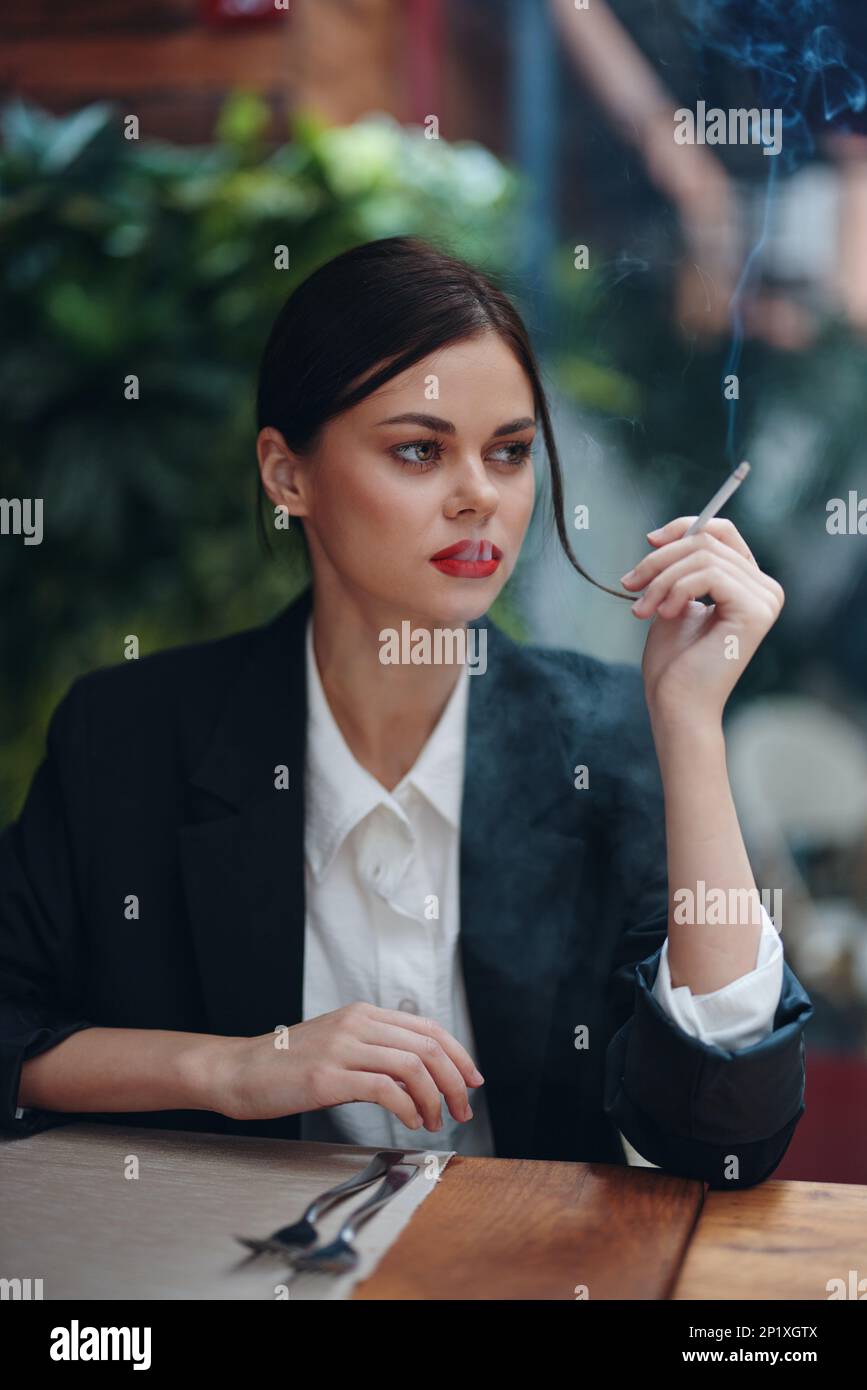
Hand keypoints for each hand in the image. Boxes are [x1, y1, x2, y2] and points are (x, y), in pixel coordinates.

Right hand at [212, 1002, 483, 1132]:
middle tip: (462, 1109)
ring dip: (435, 1098)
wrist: (237, 1070)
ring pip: (413, 1065)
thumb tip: (419, 1077)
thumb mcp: (337, 1046)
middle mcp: (357, 1023)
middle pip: (428, 1045)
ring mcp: (342, 1047)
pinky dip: (408, 1107)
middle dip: (455, 1081)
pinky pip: (385, 1088)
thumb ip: (375, 1053)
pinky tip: (411, 1121)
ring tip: (436, 1121)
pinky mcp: (328, 1076)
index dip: (458, 1055)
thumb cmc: (287, 1066)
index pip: (428, 1028)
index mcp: (362, 1014)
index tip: (472, 1081)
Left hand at [619, 516, 784, 725]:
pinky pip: (708, 575)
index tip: (649, 542)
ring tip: (641, 608)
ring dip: (661, 580)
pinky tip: (663, 614)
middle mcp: (766, 588)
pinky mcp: (756, 610)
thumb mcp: (674, 601)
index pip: (722, 532)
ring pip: (702, 557)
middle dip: (660, 560)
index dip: (683, 528)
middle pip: (707, 542)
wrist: (677, 705)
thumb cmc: (674, 662)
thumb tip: (666, 533)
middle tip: (629, 585)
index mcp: (749, 584)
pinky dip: (675, 590)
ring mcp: (765, 599)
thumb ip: (680, 568)